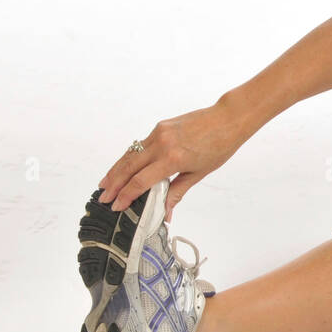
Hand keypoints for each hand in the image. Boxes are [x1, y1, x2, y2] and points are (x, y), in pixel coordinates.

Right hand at [98, 97, 251, 221]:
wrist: (228, 119)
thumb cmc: (219, 146)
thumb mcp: (199, 173)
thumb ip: (177, 191)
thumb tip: (166, 212)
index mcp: (172, 159)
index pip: (140, 181)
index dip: (125, 195)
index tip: (116, 206)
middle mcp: (162, 144)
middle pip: (128, 167)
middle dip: (113, 184)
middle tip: (103, 197)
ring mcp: (159, 133)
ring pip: (130, 154)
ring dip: (116, 170)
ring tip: (105, 183)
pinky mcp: (160, 126)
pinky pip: (140, 145)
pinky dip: (129, 157)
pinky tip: (123, 166)